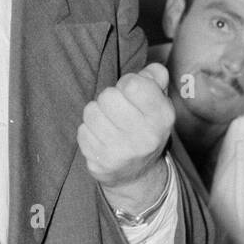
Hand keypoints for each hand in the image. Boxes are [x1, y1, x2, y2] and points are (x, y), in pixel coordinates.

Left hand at [78, 62, 173, 195]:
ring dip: (96, 114)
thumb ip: (156, 79)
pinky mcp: (101, 164)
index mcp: (162, 117)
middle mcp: (145, 137)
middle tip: (117, 110)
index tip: (130, 93)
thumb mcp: (159, 102)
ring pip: (91, 112)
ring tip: (108, 123)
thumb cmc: (145, 127)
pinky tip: (101, 138)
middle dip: (109, 98)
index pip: (132, 84)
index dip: (127, 83)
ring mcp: (122, 153)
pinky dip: (88, 131)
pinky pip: (82, 132)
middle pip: (107, 96)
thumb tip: (153, 70)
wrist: (138, 174)